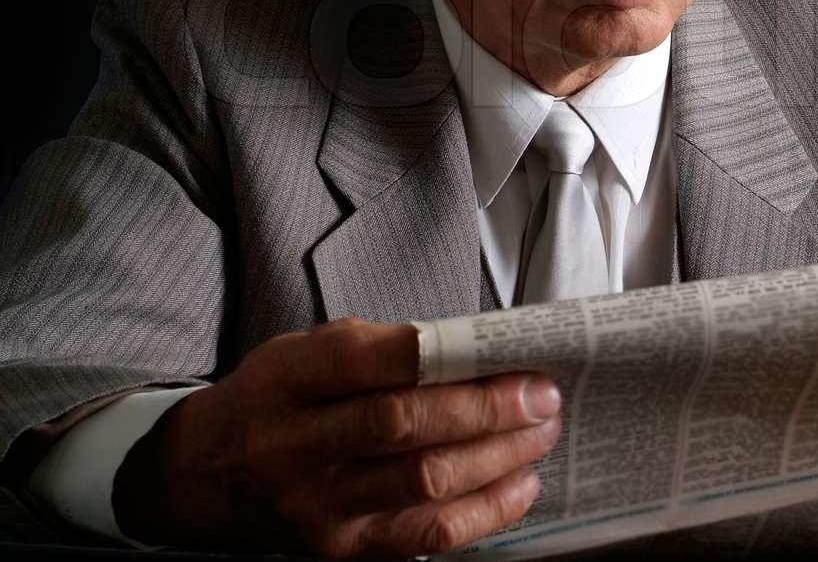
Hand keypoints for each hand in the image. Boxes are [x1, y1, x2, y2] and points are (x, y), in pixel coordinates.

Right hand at [112, 317, 560, 557]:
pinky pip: (426, 535)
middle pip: (405, 425)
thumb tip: (477, 350)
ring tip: (541, 432)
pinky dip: (486, 510)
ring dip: (498, 457)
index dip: (448, 354)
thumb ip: (380, 348)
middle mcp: (296, 447)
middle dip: (487, 408)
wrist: (205, 473)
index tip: (507, 348)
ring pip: (424, 482)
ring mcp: (317, 506)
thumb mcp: (305, 351)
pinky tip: (520, 483)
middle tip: (541, 394)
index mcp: (288, 380)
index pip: (375, 360)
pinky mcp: (341, 550)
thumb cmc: (276, 398)